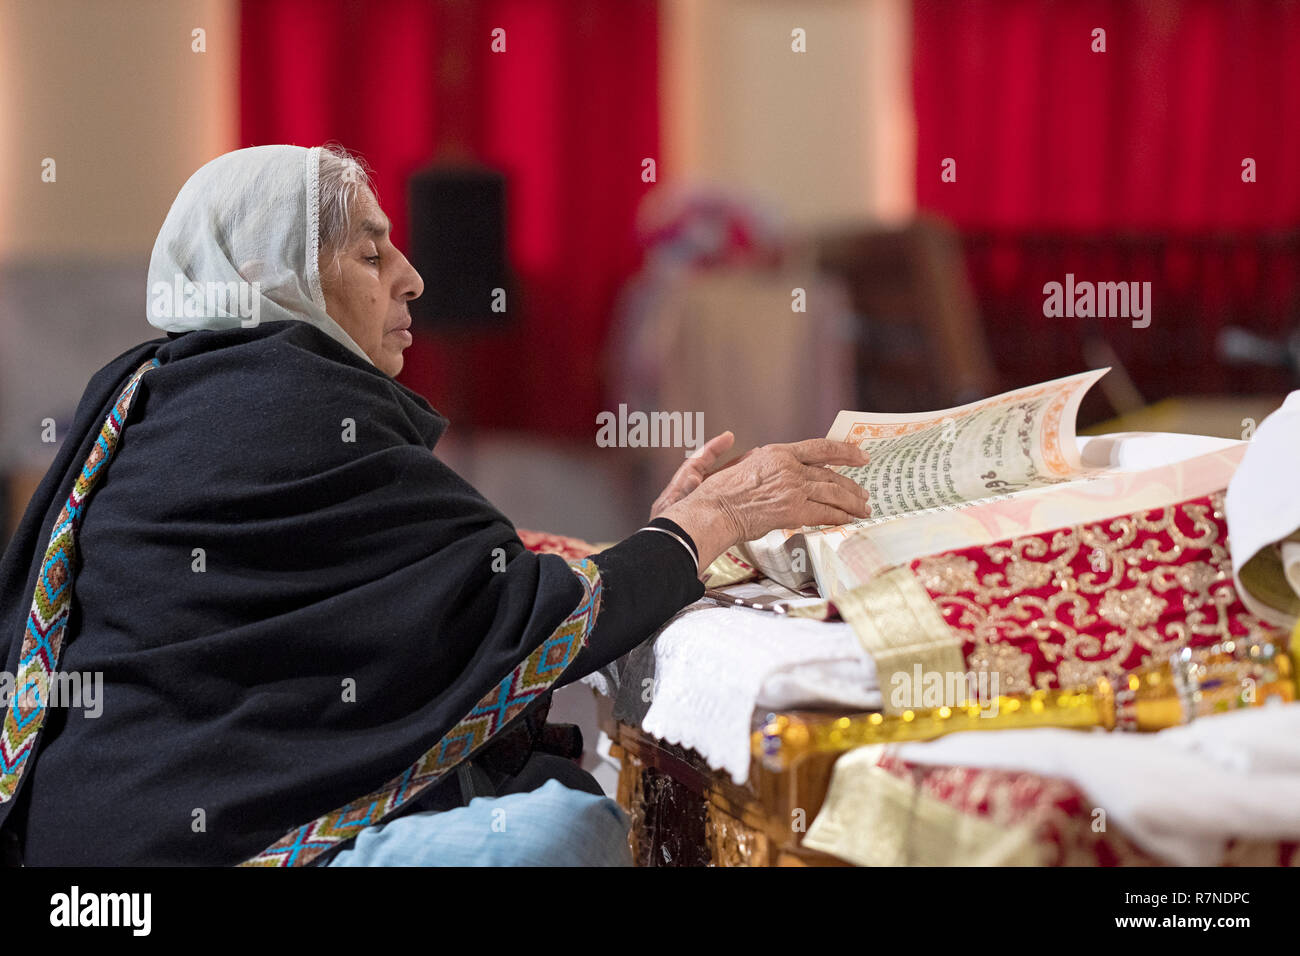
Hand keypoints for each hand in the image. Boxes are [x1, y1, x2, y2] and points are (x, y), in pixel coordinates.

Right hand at [659, 437, 870, 571]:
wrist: (714, 511)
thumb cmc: (722, 492)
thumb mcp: (745, 463)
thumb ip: (768, 462)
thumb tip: (781, 463)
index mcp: (778, 452)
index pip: (822, 448)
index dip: (846, 451)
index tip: (862, 456)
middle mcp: (789, 467)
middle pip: (831, 475)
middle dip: (852, 486)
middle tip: (864, 494)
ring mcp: (792, 488)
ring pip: (833, 493)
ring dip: (852, 503)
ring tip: (862, 509)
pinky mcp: (793, 510)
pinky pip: (825, 513)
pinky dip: (840, 517)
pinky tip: (848, 521)